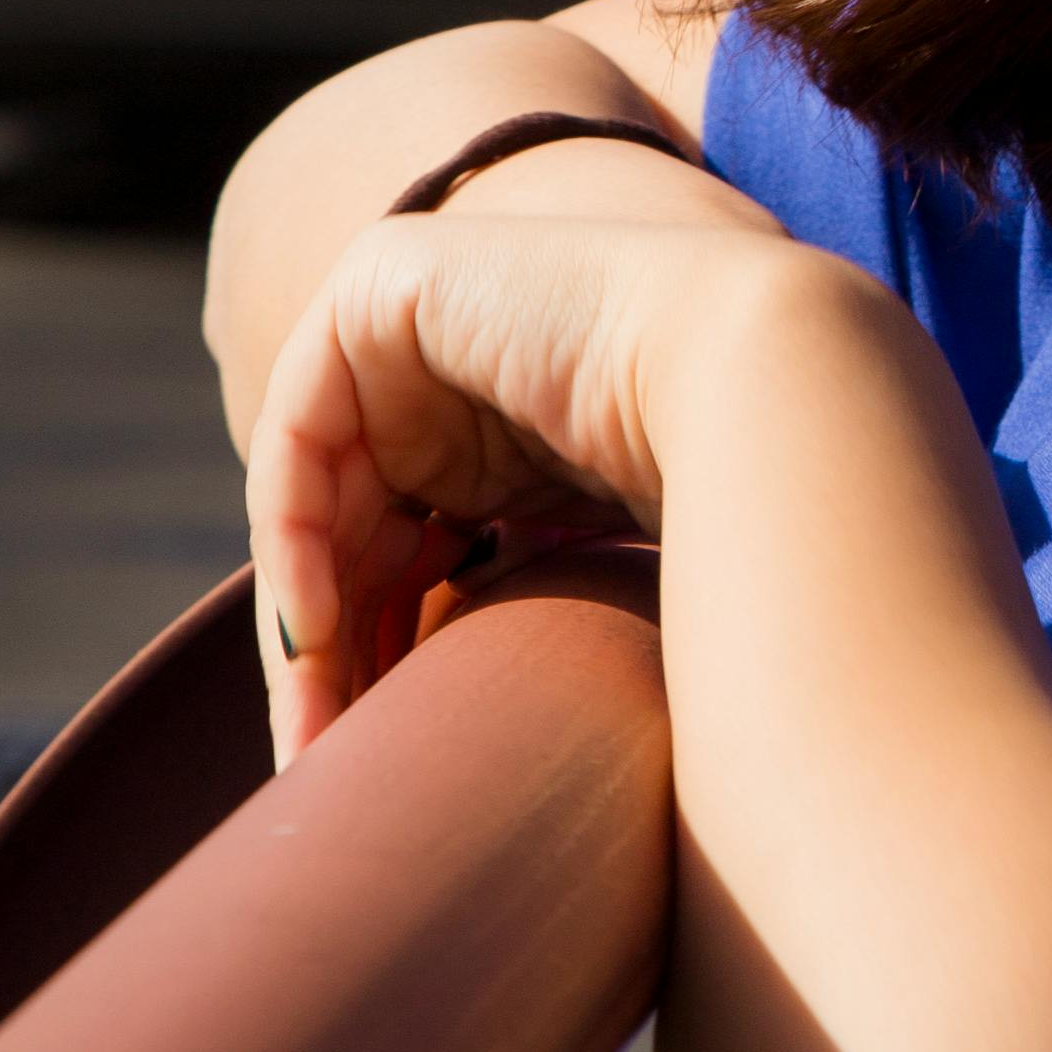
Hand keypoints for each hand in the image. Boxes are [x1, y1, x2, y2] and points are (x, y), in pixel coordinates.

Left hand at [245, 168, 775, 766]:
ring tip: (317, 726)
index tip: (358, 763)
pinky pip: (298, 430)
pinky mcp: (385, 287)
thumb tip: (426, 729)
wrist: (758, 390)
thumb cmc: (713, 499)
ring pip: (312, 491)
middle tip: (319, 765)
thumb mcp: (569, 577)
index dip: (371, 656)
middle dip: (327, 653)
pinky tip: (318, 631)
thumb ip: (499, 611)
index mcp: (499, 431)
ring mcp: (413, 321)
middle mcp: (449, 373)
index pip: (397, 551)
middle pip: (346, 528)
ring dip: (303, 618)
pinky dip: (293, 537)